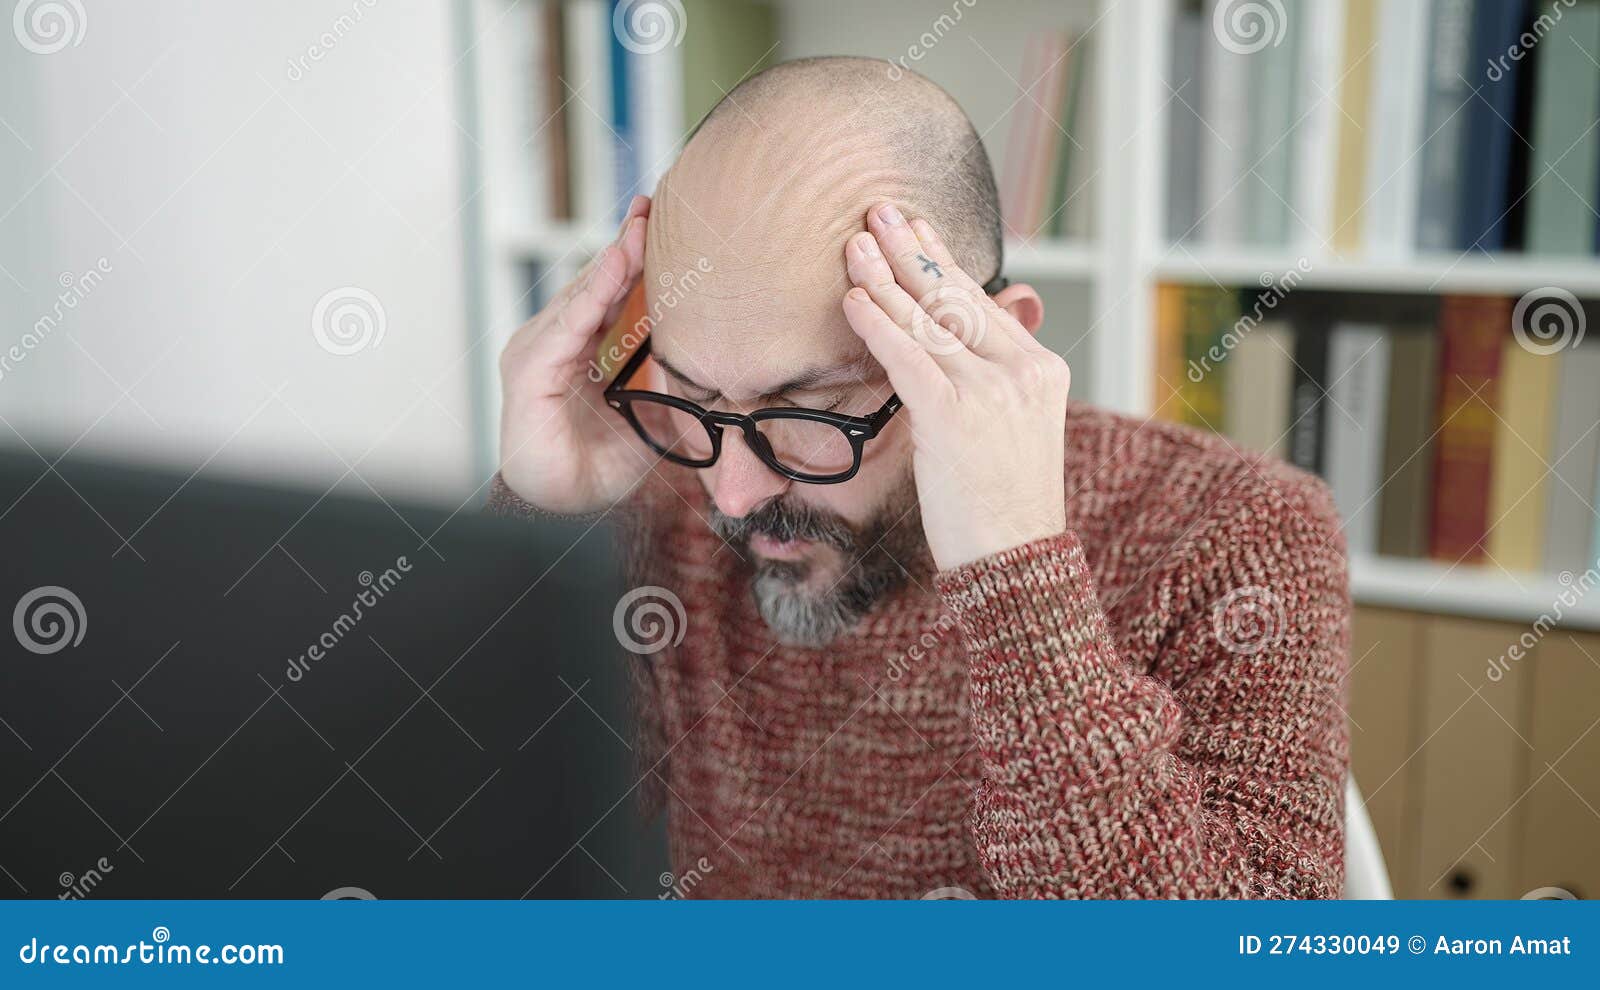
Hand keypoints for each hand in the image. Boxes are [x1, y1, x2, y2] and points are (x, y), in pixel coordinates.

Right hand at [498, 195, 653, 513]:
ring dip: (615, 258)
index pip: (612, 293)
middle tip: (655, 205)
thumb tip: (723, 367)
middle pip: (597, 283)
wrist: (559, 507)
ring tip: (642, 225)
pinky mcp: (529, 369)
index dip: (637, 260)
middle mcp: (556, 341)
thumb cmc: (598, 465)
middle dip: (628, 244)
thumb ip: (673, 387)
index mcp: (582, 348)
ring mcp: (539, 350)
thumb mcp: (652, 418)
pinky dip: (594, 293)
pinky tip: (617, 264)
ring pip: (584, 294)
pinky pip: (568, 323)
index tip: (664, 224)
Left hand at [842, 202, 1068, 570]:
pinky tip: (853, 299)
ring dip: (884, 277)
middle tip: (878, 212)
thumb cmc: (1005, 505)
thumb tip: (987, 326)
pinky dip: (877, 324)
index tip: (916, 229)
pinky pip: (907, 357)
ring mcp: (990, 390)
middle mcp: (1020, 370)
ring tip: (853, 245)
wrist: (1017, 561)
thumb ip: (1000, 374)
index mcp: (1041, 369)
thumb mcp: (1017, 429)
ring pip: (927, 321)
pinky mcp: (953, 415)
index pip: (982, 301)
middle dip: (910, 251)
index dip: (943, 261)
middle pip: (954, 297)